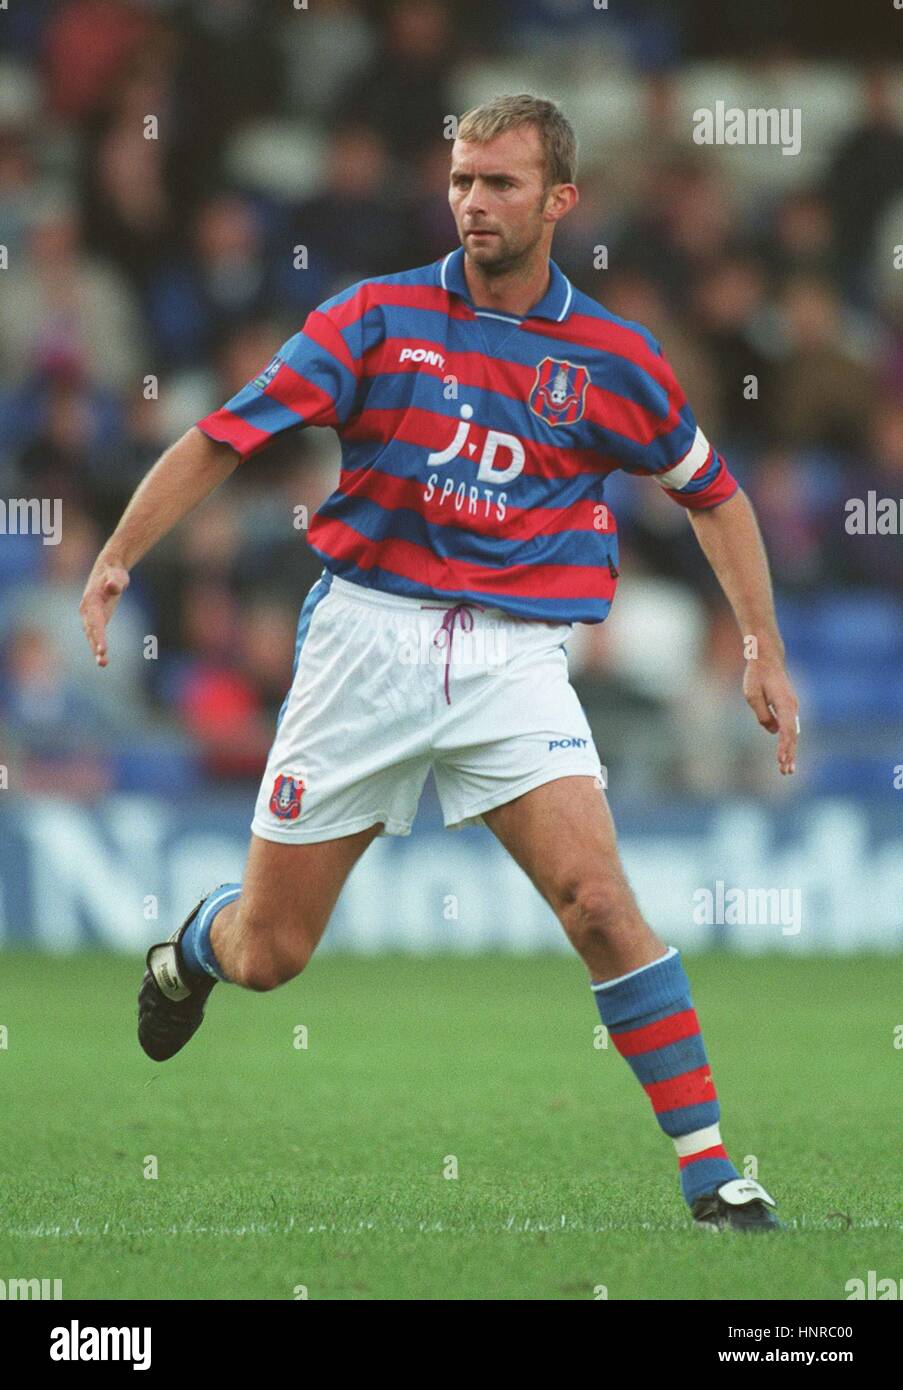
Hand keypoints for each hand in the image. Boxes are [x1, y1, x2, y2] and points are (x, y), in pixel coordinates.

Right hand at [79, 559, 129, 666]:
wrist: (107, 569)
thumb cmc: (114, 573)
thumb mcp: (117, 575)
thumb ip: (115, 582)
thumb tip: (113, 587)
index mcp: (92, 600)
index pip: (96, 622)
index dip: (99, 636)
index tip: (103, 650)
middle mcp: (87, 610)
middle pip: (92, 631)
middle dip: (96, 646)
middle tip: (102, 662)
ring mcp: (90, 615)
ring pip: (92, 635)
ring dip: (96, 649)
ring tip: (103, 664)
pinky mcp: (96, 618)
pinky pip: (95, 634)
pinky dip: (98, 645)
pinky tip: (102, 658)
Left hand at [743, 655, 798, 774]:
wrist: (767, 659)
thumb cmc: (757, 676)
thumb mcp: (752, 695)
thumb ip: (762, 715)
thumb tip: (773, 731)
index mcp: (784, 704)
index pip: (786, 730)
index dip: (784, 747)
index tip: (780, 761)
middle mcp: (793, 707)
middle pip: (793, 736)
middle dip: (789, 755)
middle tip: (786, 772)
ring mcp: (793, 707)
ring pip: (793, 733)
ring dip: (790, 751)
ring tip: (787, 768)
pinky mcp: (789, 707)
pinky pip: (790, 728)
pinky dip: (788, 742)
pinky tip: (785, 754)